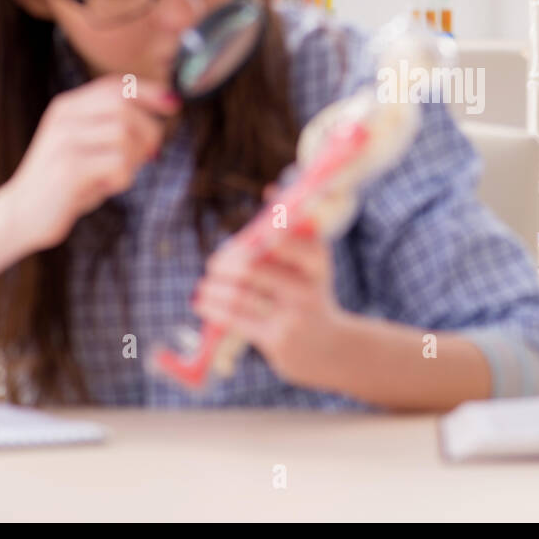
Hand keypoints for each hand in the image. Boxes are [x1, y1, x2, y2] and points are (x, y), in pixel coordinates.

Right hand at [0, 75, 180, 251]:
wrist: (22, 215)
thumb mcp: (88, 146)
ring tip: (119, 175)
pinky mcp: (69, 169)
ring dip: (134, 159)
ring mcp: (64, 141)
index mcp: (67, 107)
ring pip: (124, 135)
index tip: (173, 104)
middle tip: (151, 155)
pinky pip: (117, 165)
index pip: (115, 85)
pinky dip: (123, 179)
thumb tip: (167, 105)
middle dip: (150, 130)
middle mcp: (64, 118)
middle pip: (124, 107)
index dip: (149, 91)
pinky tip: (106, 188)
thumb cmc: (66, 182)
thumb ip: (115, 125)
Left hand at [192, 197, 345, 387]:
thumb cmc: (314, 296)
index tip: (241, 242)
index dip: (261, 236)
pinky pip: (236, 318)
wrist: (333, 350)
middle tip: (214, 263)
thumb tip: (270, 189)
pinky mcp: (277, 340)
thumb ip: (292, 230)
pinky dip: (214, 308)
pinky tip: (204, 302)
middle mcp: (308, 288)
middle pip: (253, 268)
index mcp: (317, 264)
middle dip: (226, 264)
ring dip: (214, 288)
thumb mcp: (312, 265)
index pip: (286, 240)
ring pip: (239, 294)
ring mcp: (292, 316)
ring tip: (205, 286)